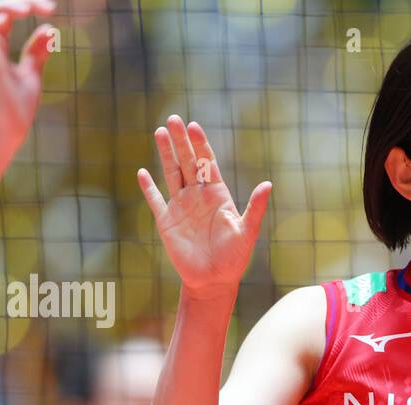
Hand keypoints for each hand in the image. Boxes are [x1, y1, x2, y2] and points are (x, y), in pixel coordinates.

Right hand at [0, 0, 56, 152]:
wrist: (8, 133)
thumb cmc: (16, 108)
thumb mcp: (31, 73)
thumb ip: (37, 52)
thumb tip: (50, 28)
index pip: (6, 13)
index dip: (26, 4)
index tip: (50, 8)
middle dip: (17, 1)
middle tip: (45, 6)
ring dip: (3, 7)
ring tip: (26, 9)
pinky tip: (5, 21)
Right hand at [138, 116, 271, 296]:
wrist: (214, 281)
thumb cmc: (234, 258)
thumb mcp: (247, 231)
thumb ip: (255, 208)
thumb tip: (268, 184)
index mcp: (218, 195)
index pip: (207, 163)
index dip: (200, 144)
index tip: (194, 126)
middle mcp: (198, 196)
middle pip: (187, 162)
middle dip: (181, 141)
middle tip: (173, 118)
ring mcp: (181, 207)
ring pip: (171, 173)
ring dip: (165, 153)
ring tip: (159, 131)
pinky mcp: (166, 221)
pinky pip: (155, 200)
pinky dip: (148, 187)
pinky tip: (143, 172)